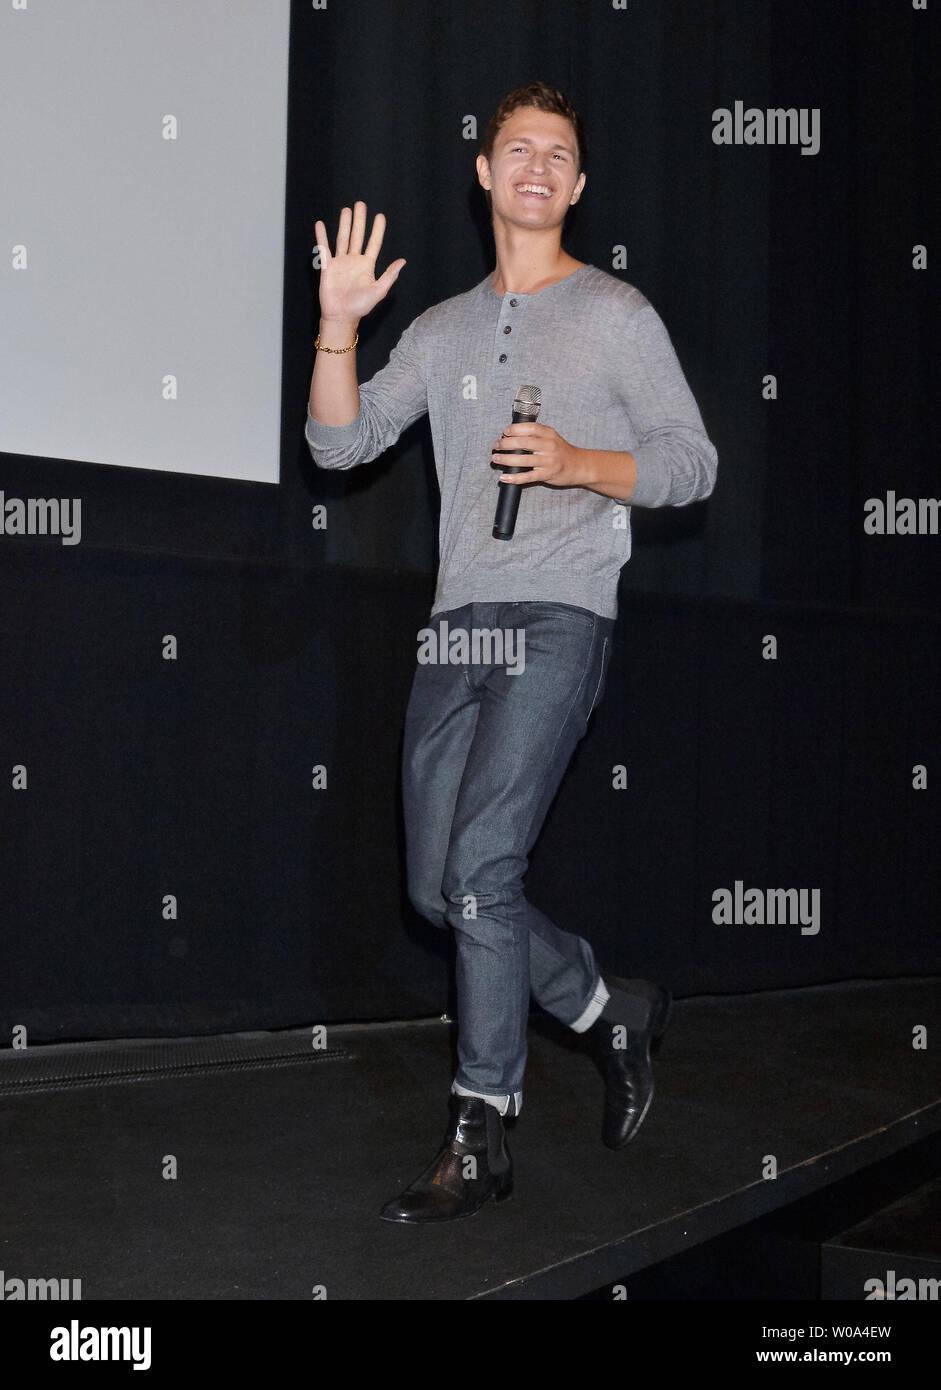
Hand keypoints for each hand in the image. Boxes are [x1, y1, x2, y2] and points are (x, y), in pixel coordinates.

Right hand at [313, 201, 405, 322]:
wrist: (341, 316)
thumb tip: (402, 261)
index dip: (377, 230)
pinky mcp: (328, 267)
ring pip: (343, 238)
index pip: (374, 243)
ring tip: (346, 209)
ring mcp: (340, 263)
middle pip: (357, 236)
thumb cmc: (360, 307)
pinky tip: (320, 224)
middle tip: (361, 204)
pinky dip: (322, 236)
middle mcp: (354, 261)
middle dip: (360, 220)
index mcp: (367, 266)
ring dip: (344, 224)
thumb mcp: (378, 291)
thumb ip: (389, 275)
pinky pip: (324, 248)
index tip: (380, 216)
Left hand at [491, 423, 588, 487]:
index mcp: (549, 434)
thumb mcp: (552, 437)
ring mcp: (548, 461)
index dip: (515, 429)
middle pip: (523, 443)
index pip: (530, 428)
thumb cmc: (561, 452)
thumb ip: (536, 435)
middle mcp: (549, 446)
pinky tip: (504, 477)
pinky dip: (514, 478)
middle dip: (506, 444)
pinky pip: (527, 477)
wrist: (578, 466)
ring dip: (506, 459)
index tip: (505, 432)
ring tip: (496, 459)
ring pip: (523, 460)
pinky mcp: (546, 474)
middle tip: (496, 446)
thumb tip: (512, 435)